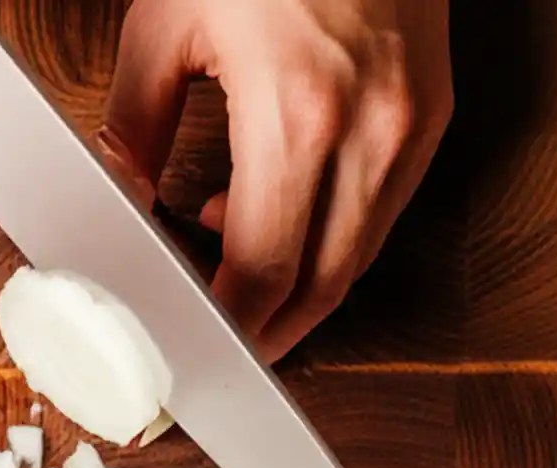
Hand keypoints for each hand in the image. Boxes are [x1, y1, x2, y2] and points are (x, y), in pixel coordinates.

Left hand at [98, 0, 452, 362]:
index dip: (231, 325)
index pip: (264, 268)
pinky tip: (282, 216)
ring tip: (240, 281)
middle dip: (270, 328)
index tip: (203, 346)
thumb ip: (134, 124)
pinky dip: (335, 235)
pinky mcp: (432, 110)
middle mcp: (370, 131)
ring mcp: (412, 123)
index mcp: (298, 113)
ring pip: (361, 256)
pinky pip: (384, 208)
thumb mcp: (166, 23)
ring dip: (303, 286)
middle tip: (226, 343)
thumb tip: (124, 194)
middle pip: (323, 283)